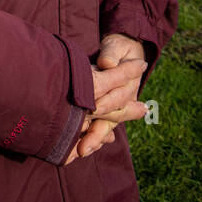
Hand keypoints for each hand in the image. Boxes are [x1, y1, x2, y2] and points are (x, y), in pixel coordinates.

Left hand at [63, 34, 147, 164]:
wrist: (124, 54)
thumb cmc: (118, 49)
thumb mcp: (117, 47)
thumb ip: (112, 54)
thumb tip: (107, 63)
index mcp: (127, 88)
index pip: (115, 101)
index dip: (104, 106)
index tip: (92, 112)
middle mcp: (120, 103)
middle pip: (108, 122)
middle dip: (95, 135)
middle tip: (82, 149)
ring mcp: (111, 109)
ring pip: (102, 129)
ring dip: (91, 142)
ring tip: (77, 155)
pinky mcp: (101, 112)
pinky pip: (96, 129)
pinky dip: (88, 140)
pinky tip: (74, 154)